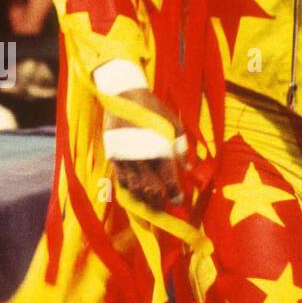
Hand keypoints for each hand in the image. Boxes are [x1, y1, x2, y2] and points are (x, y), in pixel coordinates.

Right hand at [105, 87, 187, 210]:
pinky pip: (120, 179)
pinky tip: (135, 190)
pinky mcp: (113, 156)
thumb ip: (182, 149)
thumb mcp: (174, 126)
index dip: (174, 194)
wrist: (125, 96)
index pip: (168, 181)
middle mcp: (141, 158)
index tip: (178, 201)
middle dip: (158, 201)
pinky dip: (129, 188)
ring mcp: (125, 158)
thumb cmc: (154, 110)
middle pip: (150, 190)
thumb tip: (187, 169)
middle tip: (164, 205)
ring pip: (134, 188)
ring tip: (151, 201)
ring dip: (143, 197)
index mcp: (159, 150)